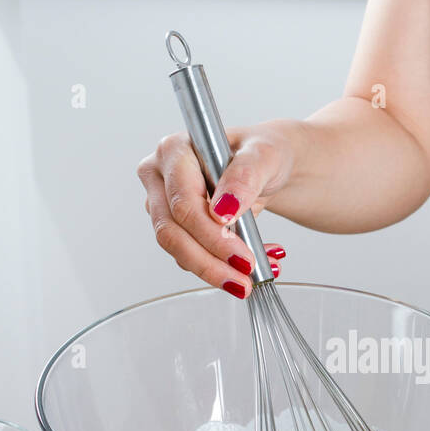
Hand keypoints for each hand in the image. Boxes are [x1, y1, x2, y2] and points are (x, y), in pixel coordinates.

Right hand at [137, 122, 298, 297]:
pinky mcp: (176, 227)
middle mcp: (161, 176)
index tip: (242, 255)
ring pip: (177, 250)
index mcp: (175, 151)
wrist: (268, 167)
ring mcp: (164, 203)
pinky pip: (191, 257)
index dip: (211, 234)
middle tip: (244, 279)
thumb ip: (245, 177)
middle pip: (171, 231)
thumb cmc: (263, 153)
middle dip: (210, 262)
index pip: (183, 202)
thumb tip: (224, 209)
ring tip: (251, 276)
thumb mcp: (265, 155)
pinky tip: (249, 265)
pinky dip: (220, 267)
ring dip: (216, 270)